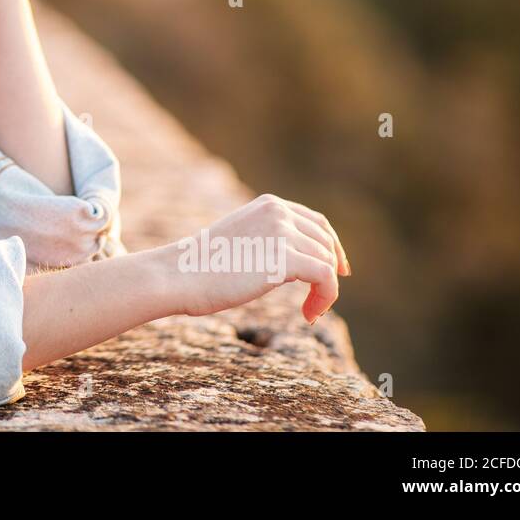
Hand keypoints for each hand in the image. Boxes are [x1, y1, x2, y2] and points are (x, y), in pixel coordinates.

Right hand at [170, 193, 351, 324]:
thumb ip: (269, 241)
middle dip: (330, 272)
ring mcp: (282, 232)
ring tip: (308, 312)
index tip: (339, 271)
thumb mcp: (241, 240)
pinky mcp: (284, 259)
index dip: (333, 247)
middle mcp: (278, 212)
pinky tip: (309, 315)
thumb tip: (297, 263)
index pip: (317, 222)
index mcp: (269, 204)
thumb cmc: (202, 266)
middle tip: (318, 301)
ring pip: (328, 263)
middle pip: (326, 244)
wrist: (179, 275)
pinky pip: (325, 278)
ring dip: (325, 291)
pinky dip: (325, 299)